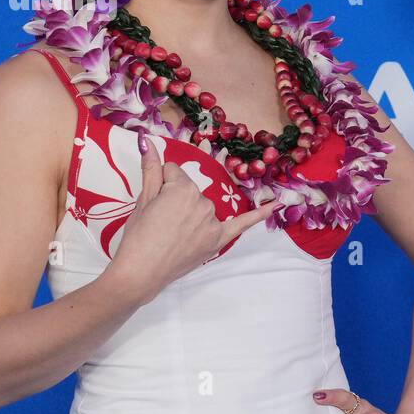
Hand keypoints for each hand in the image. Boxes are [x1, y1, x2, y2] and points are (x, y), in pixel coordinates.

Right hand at [104, 138, 282, 303]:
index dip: (161, 184)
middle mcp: (204, 202)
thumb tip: (147, 140)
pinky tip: (275, 205)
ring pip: (203, 206)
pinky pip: (242, 224)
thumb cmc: (138, 236)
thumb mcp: (143, 199)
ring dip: (191, 213)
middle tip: (159, 222)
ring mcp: (213, 222)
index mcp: (184, 189)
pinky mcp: (218, 241)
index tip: (153, 201)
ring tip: (171, 234)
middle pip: (189, 191)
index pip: (173, 173)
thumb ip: (150, 169)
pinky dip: (259, 214)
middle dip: (175, 200)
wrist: (140, 272)